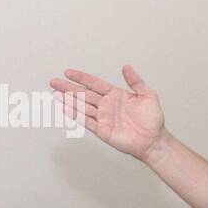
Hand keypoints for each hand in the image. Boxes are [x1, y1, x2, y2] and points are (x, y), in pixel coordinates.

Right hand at [49, 65, 164, 160]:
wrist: (154, 140)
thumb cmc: (152, 120)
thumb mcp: (147, 95)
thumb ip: (135, 81)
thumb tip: (126, 67)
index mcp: (115, 95)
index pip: (94, 83)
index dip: (81, 78)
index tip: (68, 72)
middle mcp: (107, 105)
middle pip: (83, 94)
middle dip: (68, 88)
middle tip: (54, 82)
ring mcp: (103, 118)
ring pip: (82, 107)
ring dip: (68, 101)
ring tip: (55, 94)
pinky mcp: (102, 130)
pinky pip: (86, 121)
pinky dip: (76, 115)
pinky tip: (66, 108)